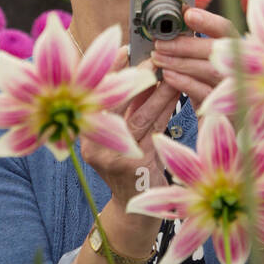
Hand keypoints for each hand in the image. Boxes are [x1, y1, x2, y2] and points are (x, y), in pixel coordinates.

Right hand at [81, 46, 179, 204]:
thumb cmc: (132, 168)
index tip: (125, 48)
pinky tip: (177, 96)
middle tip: (154, 58)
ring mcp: (110, 156)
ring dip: (157, 91)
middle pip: (114, 101)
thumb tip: (146, 71)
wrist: (134, 214)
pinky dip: (166, 111)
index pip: (94, 93)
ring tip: (171, 72)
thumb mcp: (124, 136)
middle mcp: (92, 143)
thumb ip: (129, 109)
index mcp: (85, 132)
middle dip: (136, 77)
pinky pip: (152, 131)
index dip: (109, 69)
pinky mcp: (131, 165)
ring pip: (137, 115)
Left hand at [147, 7, 237, 106]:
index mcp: (237, 49)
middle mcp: (243, 66)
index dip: (207, 20)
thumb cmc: (207, 89)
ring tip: (159, 59)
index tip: (187, 14)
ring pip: (211, 69)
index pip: (226, 29)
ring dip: (181, 63)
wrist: (216, 122)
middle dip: (186, 44)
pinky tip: (168, 77)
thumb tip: (170, 30)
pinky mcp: (228, 109)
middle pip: (218, 48)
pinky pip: (206, 92)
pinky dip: (185, 82)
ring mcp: (237, 88)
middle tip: (160, 43)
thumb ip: (193, 48)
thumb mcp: (202, 65)